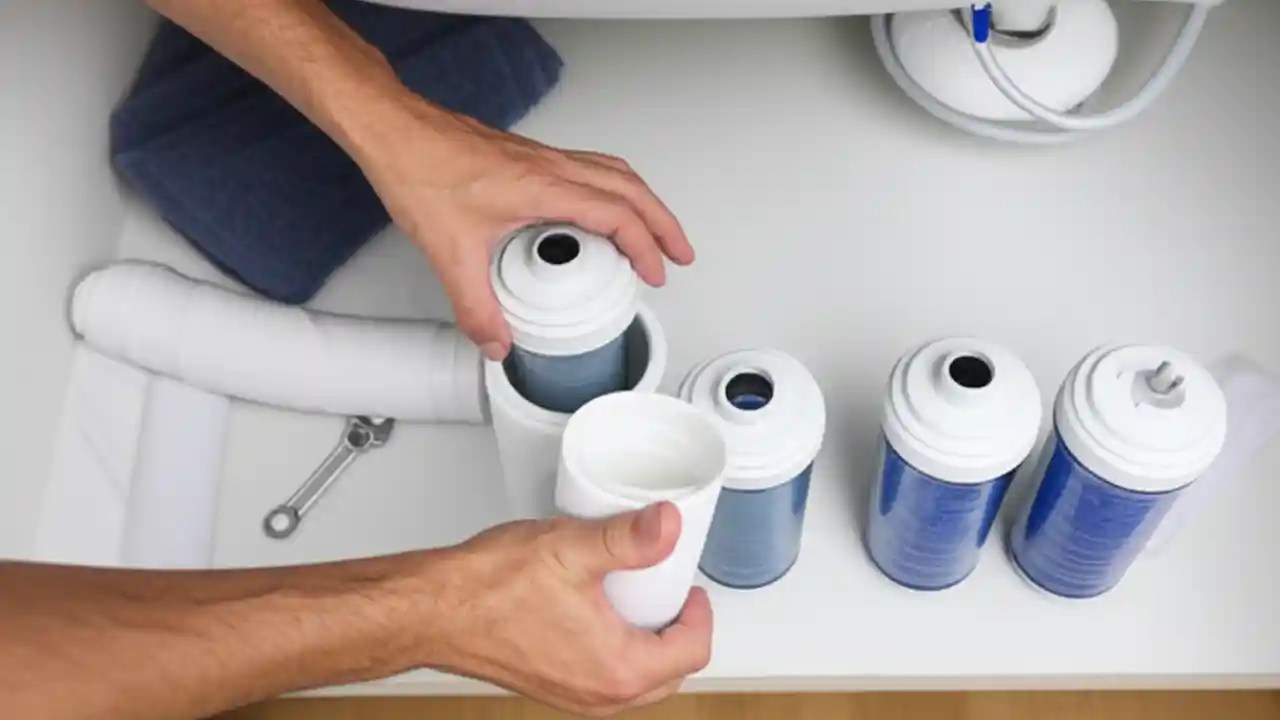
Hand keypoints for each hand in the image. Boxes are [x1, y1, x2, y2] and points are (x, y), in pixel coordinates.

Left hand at [352, 98, 694, 359]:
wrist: (394, 131)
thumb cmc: (419, 170)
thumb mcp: (449, 253)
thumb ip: (476, 306)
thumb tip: (497, 342)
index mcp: (544, 187)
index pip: (618, 215)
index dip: (645, 247)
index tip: (654, 274)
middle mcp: (551, 166)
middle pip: (631, 189)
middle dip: (664, 223)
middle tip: (679, 253)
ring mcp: (542, 157)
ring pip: (614, 172)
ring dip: (642, 202)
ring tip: (653, 231)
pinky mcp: (528, 156)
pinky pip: (590, 168)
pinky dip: (612, 190)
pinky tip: (598, 211)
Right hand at [412, 502, 712, 716]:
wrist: (433, 610)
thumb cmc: (490, 588)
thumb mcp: (572, 549)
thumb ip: (628, 538)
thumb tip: (669, 524)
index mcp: (618, 670)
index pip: (692, 651)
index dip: (701, 612)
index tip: (691, 585)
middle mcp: (599, 695)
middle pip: (670, 673)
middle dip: (678, 631)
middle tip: (670, 589)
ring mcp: (573, 696)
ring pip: (637, 680)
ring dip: (647, 643)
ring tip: (636, 597)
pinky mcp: (552, 687)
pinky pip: (604, 678)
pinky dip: (615, 650)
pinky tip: (598, 611)